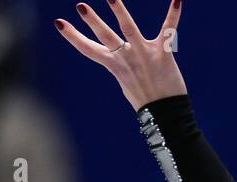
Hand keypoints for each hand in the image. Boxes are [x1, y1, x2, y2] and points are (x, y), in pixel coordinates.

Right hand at [56, 1, 187, 111]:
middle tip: (81, 6)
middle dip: (93, 21)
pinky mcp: (163, 54)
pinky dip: (173, 14)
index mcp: (114, 65)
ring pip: (129, 29)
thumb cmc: (145, 99)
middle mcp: (126, 58)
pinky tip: (177, 0)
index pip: (88, 49)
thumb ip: (120, 64)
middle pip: (106, 36)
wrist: (166, 115)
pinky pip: (168, 31)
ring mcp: (144, 55)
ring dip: (120, 12)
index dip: (73, 36)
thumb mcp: (125, 80)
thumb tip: (115, 55)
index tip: (59, 22)